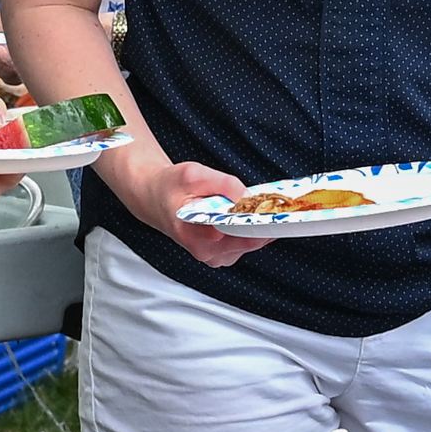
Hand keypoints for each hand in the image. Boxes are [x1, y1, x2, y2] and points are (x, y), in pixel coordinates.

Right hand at [101, 145, 269, 269]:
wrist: (154, 198)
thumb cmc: (170, 187)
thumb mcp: (193, 174)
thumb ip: (222, 183)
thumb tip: (247, 195)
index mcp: (198, 237)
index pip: (240, 236)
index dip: (261, 223)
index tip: (275, 211)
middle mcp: (208, 253)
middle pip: (251, 241)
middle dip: (263, 222)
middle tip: (274, 203)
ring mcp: (216, 257)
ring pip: (251, 243)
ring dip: (258, 225)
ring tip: (259, 206)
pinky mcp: (222, 254)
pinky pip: (246, 243)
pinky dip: (252, 228)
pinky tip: (249, 214)